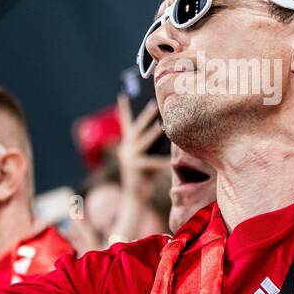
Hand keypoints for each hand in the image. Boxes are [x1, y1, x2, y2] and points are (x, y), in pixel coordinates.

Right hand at [108, 95, 168, 243]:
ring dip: (153, 132)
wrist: (135, 198)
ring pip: (143, 141)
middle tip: (154, 103)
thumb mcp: (146, 157)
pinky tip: (170, 159)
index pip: (125, 123)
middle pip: (136, 128)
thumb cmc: (145, 177)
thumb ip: (152, 146)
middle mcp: (125, 149)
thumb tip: (166, 132)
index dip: (124, 110)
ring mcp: (128, 158)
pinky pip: (152, 162)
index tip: (123, 95)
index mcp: (127, 144)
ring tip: (162, 124)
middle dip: (145, 115)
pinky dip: (162, 160)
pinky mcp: (135, 168)